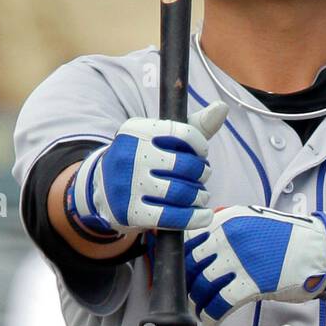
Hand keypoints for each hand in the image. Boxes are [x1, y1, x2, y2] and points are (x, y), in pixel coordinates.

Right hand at [67, 102, 227, 237]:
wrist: (103, 190)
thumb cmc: (144, 158)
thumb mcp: (161, 137)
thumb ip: (194, 125)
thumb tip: (222, 107)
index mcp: (136, 130)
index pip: (183, 133)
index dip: (200, 146)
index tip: (201, 154)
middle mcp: (128, 155)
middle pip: (184, 165)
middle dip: (201, 173)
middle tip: (202, 177)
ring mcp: (127, 185)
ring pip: (180, 192)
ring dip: (199, 195)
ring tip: (201, 195)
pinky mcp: (130, 212)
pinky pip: (170, 217)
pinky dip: (193, 218)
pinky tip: (203, 215)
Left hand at [185, 205, 325, 325]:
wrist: (320, 247)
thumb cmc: (288, 237)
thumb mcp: (254, 219)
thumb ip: (227, 227)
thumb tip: (199, 242)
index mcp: (228, 219)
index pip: (188, 240)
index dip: (179, 260)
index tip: (178, 273)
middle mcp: (230, 237)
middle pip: (191, 264)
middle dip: (185, 283)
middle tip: (188, 294)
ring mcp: (241, 260)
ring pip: (202, 286)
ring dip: (197, 302)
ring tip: (200, 310)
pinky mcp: (252, 284)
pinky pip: (220, 304)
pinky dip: (211, 315)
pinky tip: (211, 321)